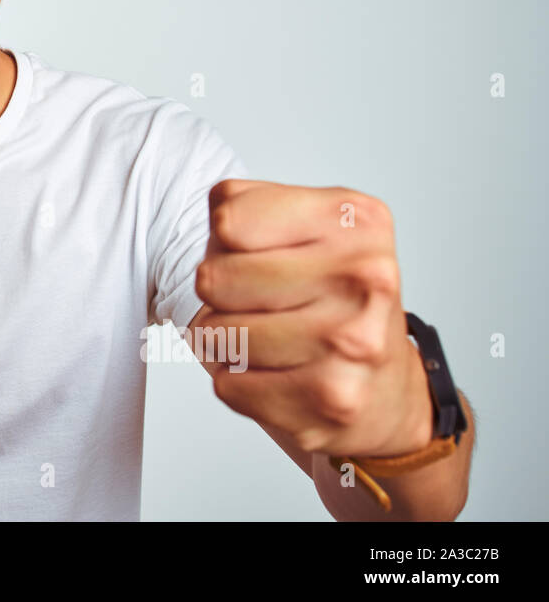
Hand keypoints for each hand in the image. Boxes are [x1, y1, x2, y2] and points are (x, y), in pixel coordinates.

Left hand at [191, 179, 432, 458]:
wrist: (389, 390)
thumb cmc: (331, 298)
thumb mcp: (302, 227)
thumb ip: (243, 203)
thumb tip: (220, 223)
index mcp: (356, 221)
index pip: (227, 222)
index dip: (224, 241)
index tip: (257, 253)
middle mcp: (366, 277)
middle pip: (213, 279)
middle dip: (219, 293)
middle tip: (260, 302)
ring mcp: (353, 341)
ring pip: (216, 334)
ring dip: (225, 340)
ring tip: (268, 338)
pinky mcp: (334, 398)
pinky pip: (229, 385)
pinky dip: (238, 381)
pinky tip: (277, 374)